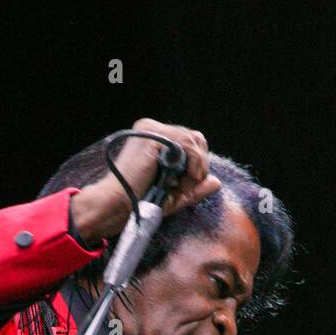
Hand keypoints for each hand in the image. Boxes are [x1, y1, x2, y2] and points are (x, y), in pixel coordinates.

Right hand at [70, 118, 221, 244]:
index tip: (188, 186)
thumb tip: (217, 182)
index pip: (189, 141)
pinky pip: (187, 143)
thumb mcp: (173, 195)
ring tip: (186, 184)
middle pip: (195, 137)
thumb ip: (195, 188)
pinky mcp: (153, 135)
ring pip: (194, 139)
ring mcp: (152, 129)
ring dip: (197, 165)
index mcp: (154, 139)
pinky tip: (189, 177)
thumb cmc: (139, 203)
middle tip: (189, 186)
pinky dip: (195, 162)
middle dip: (199, 164)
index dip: (196, 164)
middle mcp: (152, 128)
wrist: (118, 206)